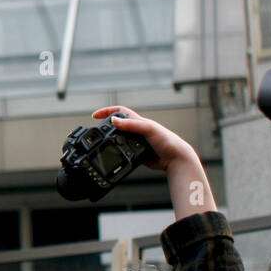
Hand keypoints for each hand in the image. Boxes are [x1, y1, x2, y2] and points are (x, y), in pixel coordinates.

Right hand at [92, 106, 214, 219]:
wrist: (175, 158)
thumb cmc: (167, 141)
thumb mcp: (149, 129)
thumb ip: (132, 125)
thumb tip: (114, 121)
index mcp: (139, 121)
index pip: (120, 112)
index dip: (107, 111)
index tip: (95, 116)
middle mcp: (136, 130)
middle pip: (117, 125)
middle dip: (105, 126)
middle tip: (96, 131)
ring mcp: (136, 142)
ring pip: (118, 139)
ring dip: (109, 140)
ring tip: (101, 143)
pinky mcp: (136, 154)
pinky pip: (122, 151)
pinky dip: (116, 152)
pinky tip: (113, 155)